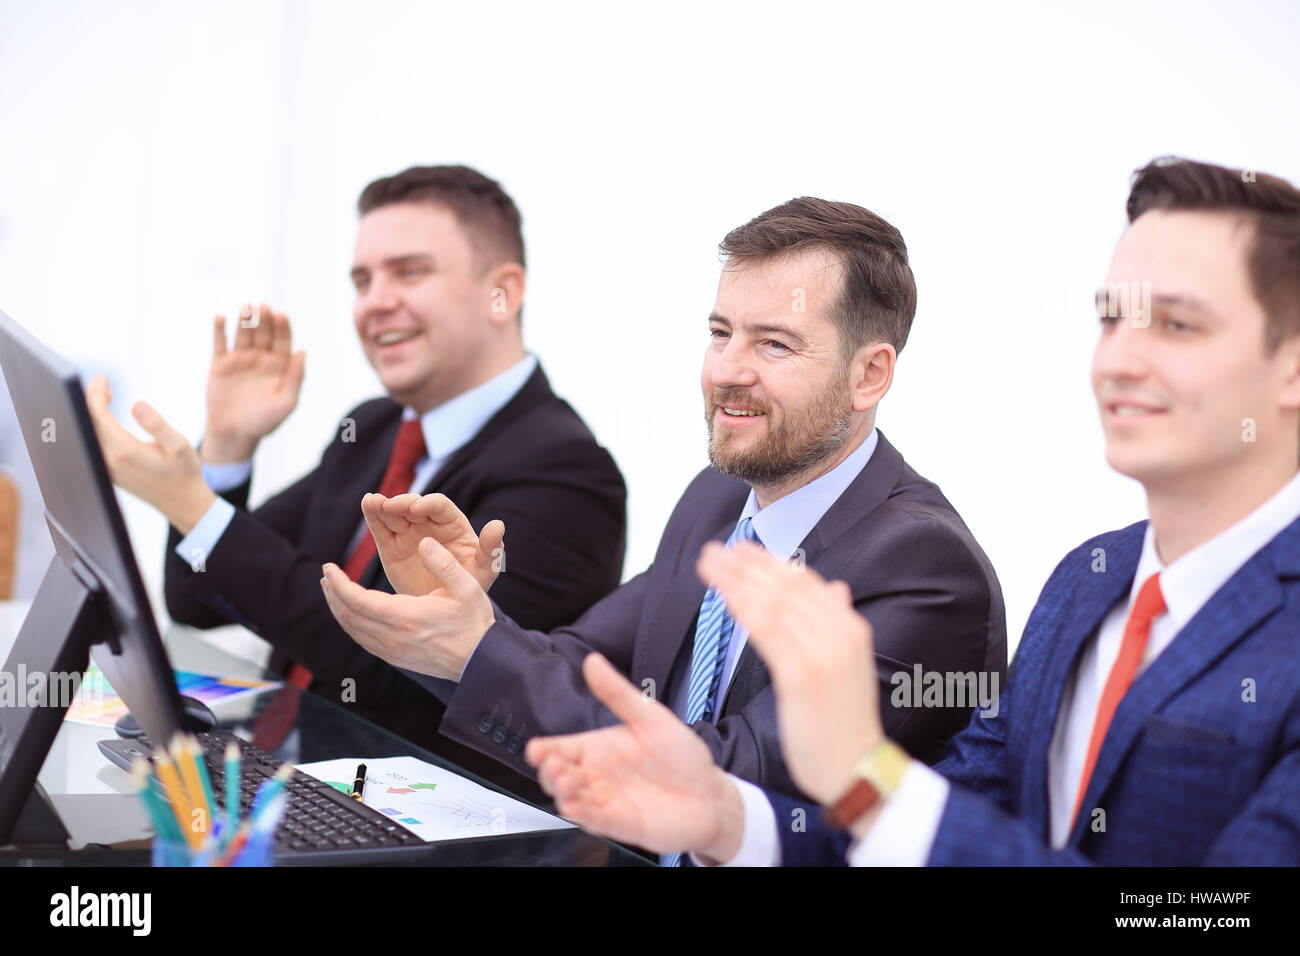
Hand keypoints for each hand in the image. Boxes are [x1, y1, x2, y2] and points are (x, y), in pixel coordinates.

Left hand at [84, 375, 215, 534]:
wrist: (183, 503)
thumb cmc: (184, 472)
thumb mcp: (179, 445)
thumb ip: (157, 424)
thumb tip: (136, 405)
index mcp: (125, 451)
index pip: (99, 416)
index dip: (96, 394)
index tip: (101, 378)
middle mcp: (110, 461)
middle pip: (89, 424)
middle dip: (92, 399)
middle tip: (102, 382)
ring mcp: (107, 469)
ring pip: (90, 435)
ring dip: (93, 413)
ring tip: (104, 395)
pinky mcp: (109, 473)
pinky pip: (94, 445)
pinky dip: (95, 427)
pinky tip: (105, 417)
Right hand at [201, 304, 305, 462]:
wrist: (234, 433)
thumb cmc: (264, 421)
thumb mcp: (286, 402)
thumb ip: (296, 378)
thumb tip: (304, 352)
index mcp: (280, 365)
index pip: (283, 340)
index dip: (282, 327)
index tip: (281, 315)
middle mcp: (261, 357)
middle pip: (263, 332)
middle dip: (264, 319)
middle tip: (262, 307)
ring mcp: (240, 358)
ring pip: (243, 333)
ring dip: (244, 319)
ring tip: (246, 307)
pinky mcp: (220, 363)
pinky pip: (219, 342)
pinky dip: (220, 329)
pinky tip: (221, 316)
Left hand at [319, 535, 494, 679]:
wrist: (480, 660)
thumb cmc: (474, 621)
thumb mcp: (467, 587)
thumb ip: (444, 563)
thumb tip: (425, 542)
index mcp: (407, 616)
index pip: (358, 600)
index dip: (338, 584)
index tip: (328, 568)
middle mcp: (394, 637)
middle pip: (349, 615)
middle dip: (333, 593)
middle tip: (326, 575)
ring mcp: (392, 650)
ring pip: (353, 630)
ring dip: (338, 609)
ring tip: (332, 591)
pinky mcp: (395, 658)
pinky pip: (363, 640)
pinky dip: (350, 624)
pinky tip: (350, 613)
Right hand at [361, 492, 503, 595]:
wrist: (445, 610)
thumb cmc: (470, 586)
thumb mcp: (484, 570)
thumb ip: (490, 548)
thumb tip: (498, 524)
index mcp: (453, 525)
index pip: (441, 507)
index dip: (429, 504)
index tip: (418, 508)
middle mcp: (429, 524)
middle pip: (414, 506)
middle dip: (403, 503)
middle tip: (391, 505)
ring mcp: (409, 534)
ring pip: (395, 514)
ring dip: (384, 505)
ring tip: (373, 502)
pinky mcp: (391, 547)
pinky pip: (382, 529)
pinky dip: (373, 515)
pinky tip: (367, 503)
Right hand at [525, 653, 744, 860]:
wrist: (711, 795)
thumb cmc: (683, 757)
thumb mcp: (651, 717)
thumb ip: (618, 693)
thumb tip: (594, 662)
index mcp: (600, 748)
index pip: (559, 748)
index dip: (543, 750)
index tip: (537, 749)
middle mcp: (598, 775)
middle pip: (556, 775)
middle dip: (548, 771)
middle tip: (555, 764)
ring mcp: (606, 800)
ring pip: (569, 798)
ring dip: (562, 791)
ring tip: (567, 780)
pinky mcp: (618, 823)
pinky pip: (591, 820)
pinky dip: (580, 814)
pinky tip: (576, 805)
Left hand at [696, 540, 883, 806]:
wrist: (855, 768)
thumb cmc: (843, 721)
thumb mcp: (849, 665)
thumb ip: (838, 624)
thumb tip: (838, 587)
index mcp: (850, 628)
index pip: (805, 582)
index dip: (770, 562)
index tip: (741, 549)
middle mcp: (840, 633)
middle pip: (786, 587)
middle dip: (747, 565)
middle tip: (715, 550)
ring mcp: (823, 653)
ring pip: (773, 603)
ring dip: (736, 578)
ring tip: (708, 563)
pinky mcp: (802, 676)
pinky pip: (766, 632)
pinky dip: (743, 608)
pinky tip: (722, 595)